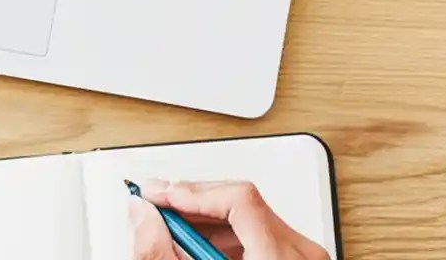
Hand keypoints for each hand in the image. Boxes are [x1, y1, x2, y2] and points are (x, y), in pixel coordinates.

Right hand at [130, 180, 329, 259]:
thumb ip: (161, 253)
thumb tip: (142, 215)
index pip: (239, 200)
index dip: (192, 193)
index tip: (162, 198)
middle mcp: (301, 255)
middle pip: (241, 200)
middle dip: (191, 200)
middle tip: (155, 203)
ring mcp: (303, 256)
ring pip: (247, 212)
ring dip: (204, 216)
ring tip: (170, 229)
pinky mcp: (295, 259)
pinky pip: (256, 229)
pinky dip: (223, 232)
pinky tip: (197, 245)